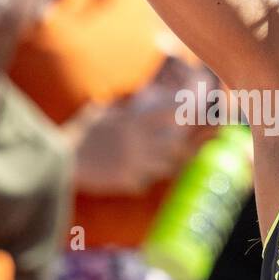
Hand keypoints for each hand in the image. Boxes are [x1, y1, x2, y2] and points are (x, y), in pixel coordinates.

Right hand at [68, 57, 217, 194]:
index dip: (189, 111)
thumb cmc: (80, 133)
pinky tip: (158, 171)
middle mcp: (138, 143)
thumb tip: (138, 97)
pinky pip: (149, 179)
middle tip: (219, 132)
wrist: (59, 162)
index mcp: (132, 122)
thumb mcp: (102, 112)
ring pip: (169, 164)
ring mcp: (134, 165)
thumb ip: (123, 107)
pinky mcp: (128, 182)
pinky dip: (154, 175)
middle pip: (178, 143)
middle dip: (200, 138)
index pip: (170, 114)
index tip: (204, 107)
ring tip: (200, 153)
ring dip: (181, 159)